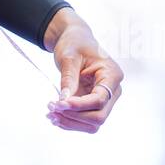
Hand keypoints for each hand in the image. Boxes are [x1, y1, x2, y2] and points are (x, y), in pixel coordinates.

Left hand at [46, 17, 123, 133]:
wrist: (74, 41)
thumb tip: (63, 102)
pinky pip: (85, 121)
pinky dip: (70, 122)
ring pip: (93, 124)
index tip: (58, 103)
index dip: (79, 105)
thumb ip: (68, 79)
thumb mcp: (69, 58)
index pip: (100, 99)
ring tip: (51, 114)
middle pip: (99, 116)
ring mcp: (105, 100)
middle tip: (51, 108)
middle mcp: (113, 90)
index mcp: (112, 75)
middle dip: (74, 116)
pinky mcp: (93, 105)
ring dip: (71, 123)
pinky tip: (55, 116)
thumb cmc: (74, 44)